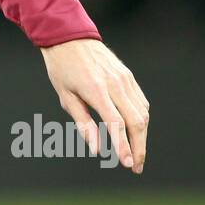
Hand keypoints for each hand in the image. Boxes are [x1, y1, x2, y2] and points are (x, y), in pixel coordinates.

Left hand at [39, 38, 148, 172]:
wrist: (70, 37)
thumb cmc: (62, 69)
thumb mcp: (65, 97)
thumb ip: (83, 124)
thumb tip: (97, 150)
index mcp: (96, 90)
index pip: (116, 124)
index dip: (123, 146)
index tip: (127, 165)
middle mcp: (115, 84)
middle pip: (136, 121)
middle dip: (138, 147)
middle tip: (135, 167)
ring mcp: (125, 79)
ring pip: (142, 113)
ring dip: (142, 136)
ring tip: (135, 154)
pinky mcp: (129, 76)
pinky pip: (141, 102)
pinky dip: (141, 119)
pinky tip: (135, 132)